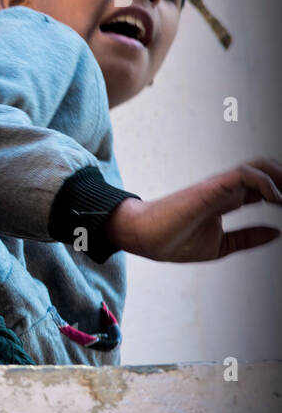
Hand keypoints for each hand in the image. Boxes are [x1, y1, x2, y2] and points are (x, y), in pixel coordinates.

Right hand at [105, 158, 281, 261]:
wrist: (144, 237)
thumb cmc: (172, 241)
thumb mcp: (221, 245)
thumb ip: (247, 238)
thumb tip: (276, 233)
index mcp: (227, 201)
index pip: (263, 189)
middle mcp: (226, 190)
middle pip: (265, 173)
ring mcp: (220, 186)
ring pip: (259, 167)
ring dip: (280, 177)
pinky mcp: (212, 187)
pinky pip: (245, 174)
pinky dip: (266, 181)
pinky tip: (275, 197)